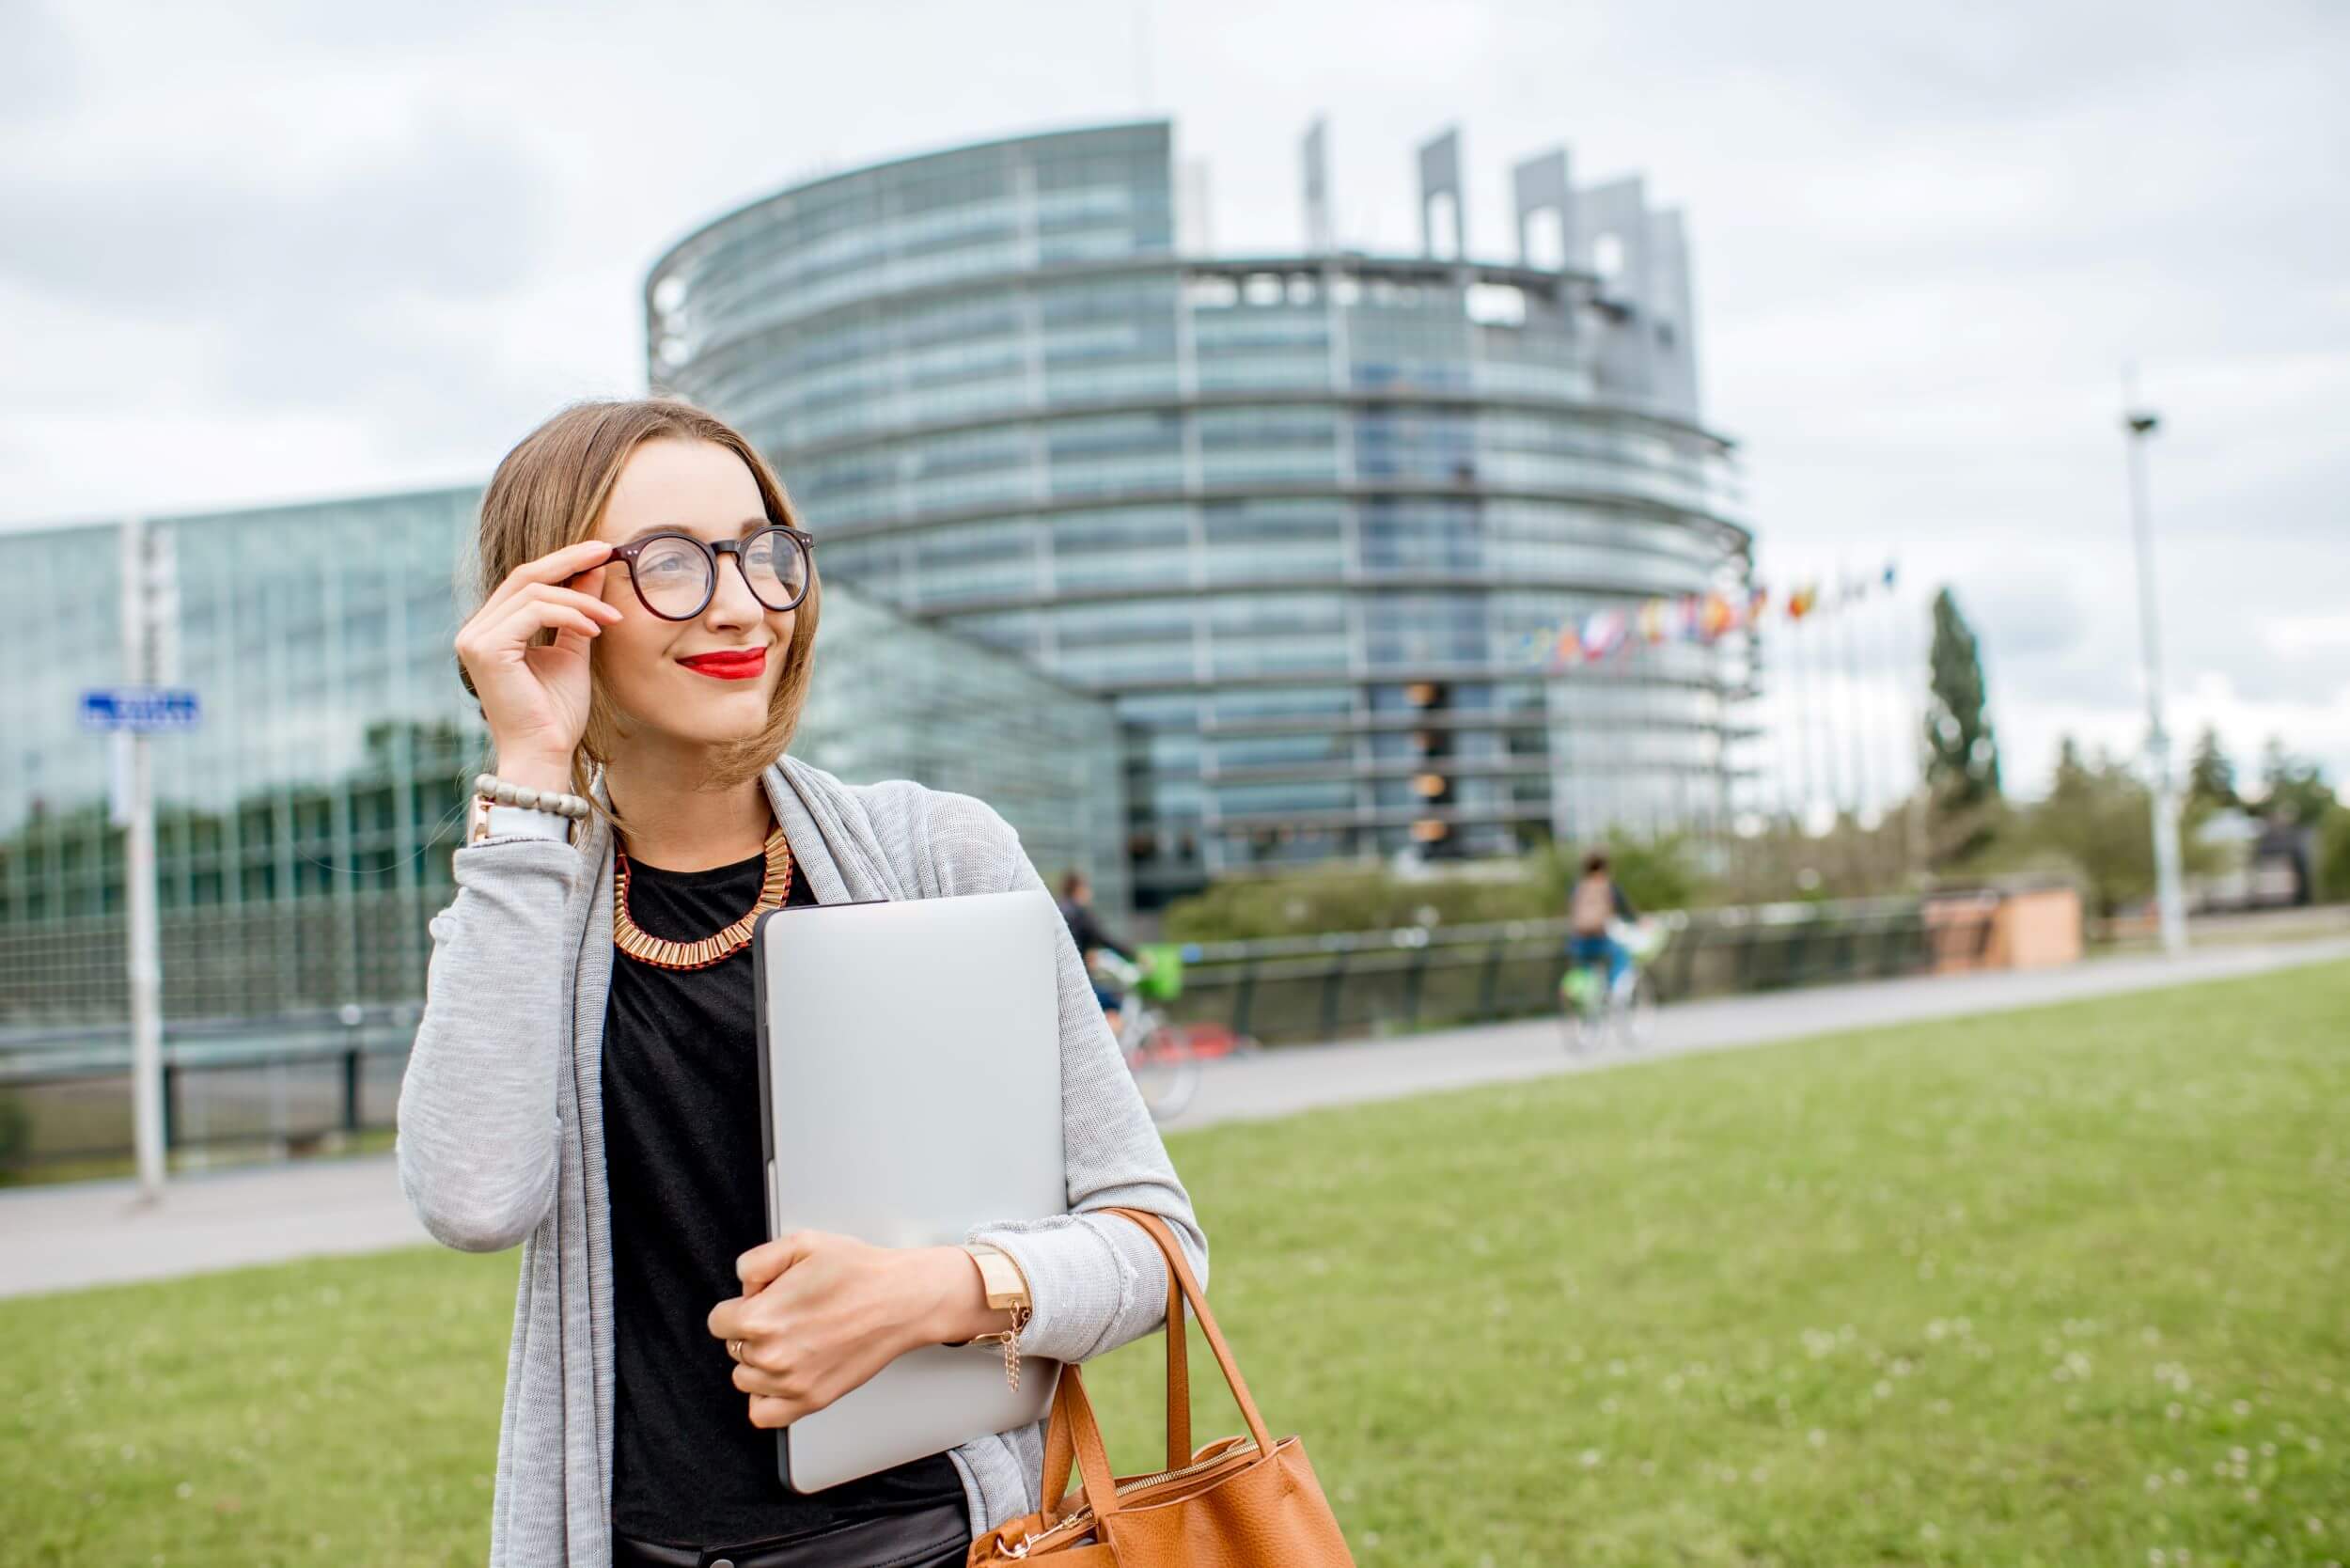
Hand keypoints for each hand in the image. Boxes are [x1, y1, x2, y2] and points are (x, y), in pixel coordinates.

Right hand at [453, 540, 624, 785]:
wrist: (545, 753)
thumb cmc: (556, 713)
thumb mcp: (572, 652)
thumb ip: (578, 612)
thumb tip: (593, 570)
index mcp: (491, 629)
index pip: (525, 580)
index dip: (563, 561)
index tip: (602, 550)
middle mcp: (475, 629)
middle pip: (524, 576)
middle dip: (569, 561)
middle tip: (608, 552)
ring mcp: (475, 638)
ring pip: (534, 593)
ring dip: (581, 600)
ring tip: (612, 618)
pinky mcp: (486, 649)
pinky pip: (534, 613)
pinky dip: (570, 614)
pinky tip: (595, 628)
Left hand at [706, 1232, 984, 1429]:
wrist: (902, 1300)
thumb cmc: (860, 1272)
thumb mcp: (802, 1243)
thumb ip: (755, 1262)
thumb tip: (743, 1286)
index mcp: (760, 1318)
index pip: (718, 1322)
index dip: (741, 1305)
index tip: (763, 1301)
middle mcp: (770, 1356)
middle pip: (734, 1349)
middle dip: (754, 1330)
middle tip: (789, 1314)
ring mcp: (790, 1384)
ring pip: (745, 1379)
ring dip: (760, 1362)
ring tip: (793, 1340)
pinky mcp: (811, 1401)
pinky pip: (763, 1413)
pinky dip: (767, 1398)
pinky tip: (785, 1375)